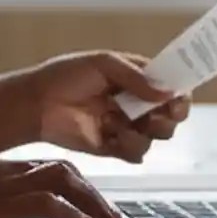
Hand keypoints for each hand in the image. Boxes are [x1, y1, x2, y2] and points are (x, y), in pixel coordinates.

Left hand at [0, 51, 192, 163]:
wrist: (36, 104)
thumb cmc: (65, 76)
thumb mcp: (102, 64)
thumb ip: (136, 77)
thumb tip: (168, 91)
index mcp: (137, 78)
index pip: (172, 87)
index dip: (180, 95)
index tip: (177, 100)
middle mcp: (135, 103)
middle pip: (171, 117)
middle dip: (167, 118)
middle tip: (151, 116)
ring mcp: (126, 126)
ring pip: (157, 137)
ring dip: (145, 132)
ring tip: (118, 122)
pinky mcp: (113, 147)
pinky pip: (137, 153)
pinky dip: (130, 146)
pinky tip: (111, 134)